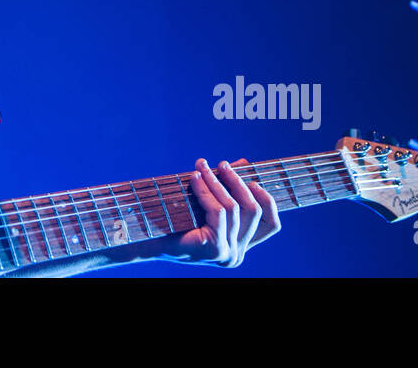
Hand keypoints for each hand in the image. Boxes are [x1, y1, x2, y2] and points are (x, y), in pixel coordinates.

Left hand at [162, 158, 280, 266]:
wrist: (146, 238)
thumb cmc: (174, 220)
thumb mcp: (205, 202)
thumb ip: (226, 188)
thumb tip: (244, 163)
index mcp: (239, 247)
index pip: (271, 225)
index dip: (267, 199)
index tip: (252, 178)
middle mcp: (237, 254)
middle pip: (254, 210)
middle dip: (237, 182)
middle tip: (222, 164)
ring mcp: (228, 254)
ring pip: (234, 207)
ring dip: (217, 182)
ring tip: (202, 166)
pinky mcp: (216, 249)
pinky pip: (219, 211)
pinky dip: (206, 191)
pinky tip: (194, 179)